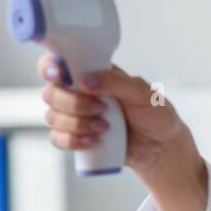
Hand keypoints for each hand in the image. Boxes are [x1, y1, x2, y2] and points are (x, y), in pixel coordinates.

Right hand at [36, 56, 193, 182]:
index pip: (57, 63)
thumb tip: (85, 80)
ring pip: (52, 117)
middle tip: (101, 109)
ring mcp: (76, 116)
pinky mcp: (77, 138)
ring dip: (76, 124)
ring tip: (104, 128)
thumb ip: (116, 82)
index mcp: (92, 73)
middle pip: (51, 93)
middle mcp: (79, 92)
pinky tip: (93, 141)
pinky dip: (72, 141)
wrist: (161, 147)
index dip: (49, 68)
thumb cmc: (155, 114)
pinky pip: (57, 139)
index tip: (59, 76)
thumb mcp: (142, 93)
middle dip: (72, 104)